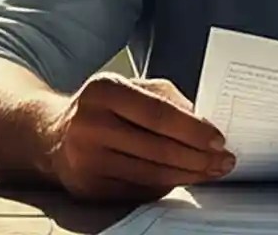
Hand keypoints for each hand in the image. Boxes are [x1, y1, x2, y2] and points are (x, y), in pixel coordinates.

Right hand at [45, 73, 235, 201]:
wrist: (54, 135)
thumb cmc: (103, 108)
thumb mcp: (130, 87)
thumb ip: (166, 98)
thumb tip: (204, 122)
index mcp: (104, 90)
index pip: (158, 113)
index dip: (192, 129)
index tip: (218, 139)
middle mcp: (91, 124)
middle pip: (157, 147)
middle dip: (198, 157)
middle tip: (224, 160)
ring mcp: (87, 159)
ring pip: (151, 173)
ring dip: (188, 175)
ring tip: (211, 171)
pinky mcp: (89, 187)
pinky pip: (139, 190)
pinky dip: (167, 186)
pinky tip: (183, 178)